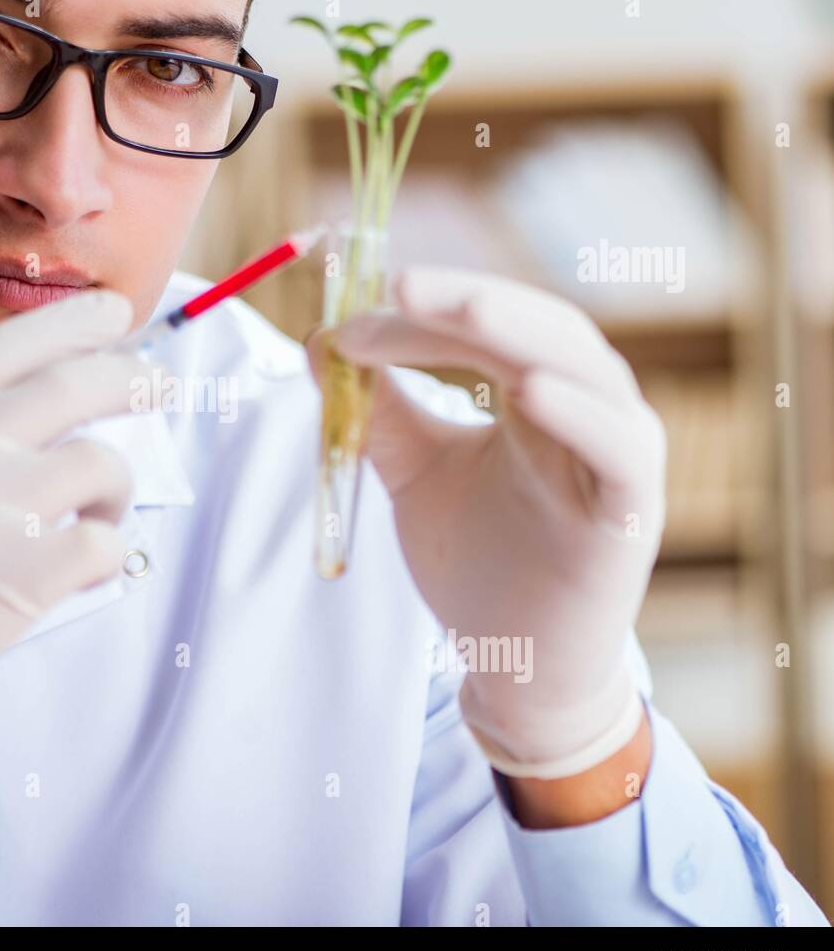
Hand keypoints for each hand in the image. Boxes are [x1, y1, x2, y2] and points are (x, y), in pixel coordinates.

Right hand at [0, 289, 155, 812]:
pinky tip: (86, 565)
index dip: (73, 324)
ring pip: (101, 466)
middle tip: (155, 387)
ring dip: (113, 487)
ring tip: (98, 511)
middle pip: (77, 387)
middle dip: (131, 379)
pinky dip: (106, 553)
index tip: (112, 318)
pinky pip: (100, 548)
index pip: (10, 346)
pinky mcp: (12, 591)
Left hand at [307, 268, 665, 778]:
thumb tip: (320, 341)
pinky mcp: (630, 517)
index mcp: (535, 394)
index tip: (352, 318)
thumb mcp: (415, 474)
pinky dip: (584, 417)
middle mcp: (583, 412)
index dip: (426, 314)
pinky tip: (533, 392)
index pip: (489, 327)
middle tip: (400, 286)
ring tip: (465, 310)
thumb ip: (380, 412)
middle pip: (541, 330)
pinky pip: (621, 454)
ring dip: (526, 335)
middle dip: (471, 302)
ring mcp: (613, 462)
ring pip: (590, 372)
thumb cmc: (477, 561)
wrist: (516, 664)